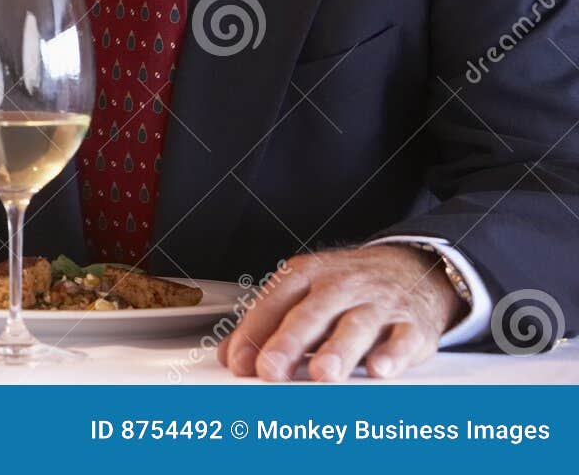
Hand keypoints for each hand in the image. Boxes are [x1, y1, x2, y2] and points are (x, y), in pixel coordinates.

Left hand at [217, 245, 465, 381]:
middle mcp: (340, 286)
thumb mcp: (304, 293)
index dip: (254, 334)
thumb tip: (230, 356)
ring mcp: (378, 304)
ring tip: (323, 374)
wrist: (410, 268)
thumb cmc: (346, 289)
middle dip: (289, 343)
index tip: (238, 363)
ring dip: (338, 351)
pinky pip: (402, 339)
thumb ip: (266, 324)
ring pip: (356, 326)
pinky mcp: (412, 325)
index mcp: (305, 275)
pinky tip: (379, 369)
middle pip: (311, 314)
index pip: (274, 303)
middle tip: (271, 370)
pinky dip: (392, 354)